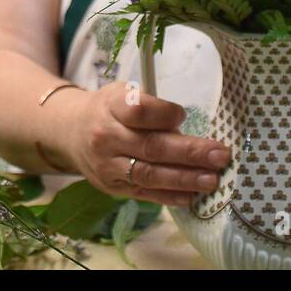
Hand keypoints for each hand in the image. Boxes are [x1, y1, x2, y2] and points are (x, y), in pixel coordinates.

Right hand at [60, 81, 231, 206]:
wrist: (71, 132)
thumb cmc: (109, 110)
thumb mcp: (123, 94)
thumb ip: (151, 108)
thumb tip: (184, 129)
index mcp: (111, 107)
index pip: (139, 111)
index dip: (165, 114)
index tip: (184, 115)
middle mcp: (106, 138)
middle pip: (151, 147)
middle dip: (190, 153)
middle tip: (220, 156)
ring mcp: (107, 166)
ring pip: (149, 174)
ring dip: (184, 179)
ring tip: (212, 180)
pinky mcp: (112, 187)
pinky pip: (144, 194)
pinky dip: (170, 196)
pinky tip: (192, 196)